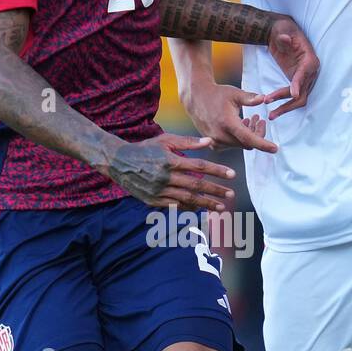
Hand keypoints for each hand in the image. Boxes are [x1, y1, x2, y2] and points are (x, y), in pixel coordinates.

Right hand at [104, 133, 235, 209]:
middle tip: (231, 194)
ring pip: (188, 199)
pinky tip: (201, 209)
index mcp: (171, 161)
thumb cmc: (145, 149)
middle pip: (196, 185)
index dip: (217, 171)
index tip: (232, 175)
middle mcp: (166, 177)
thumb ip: (188, 142)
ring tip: (220, 207)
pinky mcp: (153, 200)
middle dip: (216, 190)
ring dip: (206, 203)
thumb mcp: (165, 141)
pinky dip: (189, 208)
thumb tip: (209, 141)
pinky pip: (175, 206)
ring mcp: (159, 191)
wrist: (118, 162)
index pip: (200, 166)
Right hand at [182, 79, 277, 153]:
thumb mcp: (234, 93)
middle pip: (247, 143)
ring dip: (248, 135)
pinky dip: (239, 138)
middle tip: (260, 119)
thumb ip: (250, 98)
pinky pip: (232, 145)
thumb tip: (264, 99)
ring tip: (250, 119)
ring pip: (240, 145)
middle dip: (257, 134)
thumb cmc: (217, 94)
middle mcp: (221, 136)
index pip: (249, 139)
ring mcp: (216, 141)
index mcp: (228, 123)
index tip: (275, 148)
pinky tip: (240, 124)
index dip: (264, 144)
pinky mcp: (213, 144)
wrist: (196, 98)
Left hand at [263, 15, 319, 119]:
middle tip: (272, 108)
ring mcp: (304, 79)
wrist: (280, 32)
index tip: (293, 94)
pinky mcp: (297, 82)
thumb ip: (283, 36)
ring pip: (298, 99)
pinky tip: (273, 110)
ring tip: (271, 116)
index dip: (299, 83)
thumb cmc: (283, 29)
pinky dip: (284, 104)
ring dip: (285, 108)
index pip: (305, 73)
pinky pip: (292, 97)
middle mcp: (310, 71)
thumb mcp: (282, 29)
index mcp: (309, 59)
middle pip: (302, 92)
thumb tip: (285, 39)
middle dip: (288, 102)